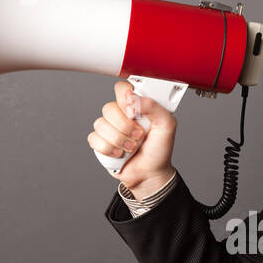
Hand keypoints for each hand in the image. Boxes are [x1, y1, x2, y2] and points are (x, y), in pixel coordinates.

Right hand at [87, 80, 178, 194]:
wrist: (150, 173)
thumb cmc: (159, 149)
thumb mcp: (168, 126)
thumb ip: (156, 107)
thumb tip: (137, 98)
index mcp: (136, 106)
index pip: (122, 88)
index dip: (124, 98)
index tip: (133, 111)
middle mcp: (120, 114)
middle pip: (109, 108)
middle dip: (125, 126)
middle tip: (139, 136)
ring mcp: (109, 128)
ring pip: (101, 125)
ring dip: (119, 140)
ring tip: (132, 147)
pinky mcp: (100, 142)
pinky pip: (94, 139)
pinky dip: (109, 149)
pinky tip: (119, 153)